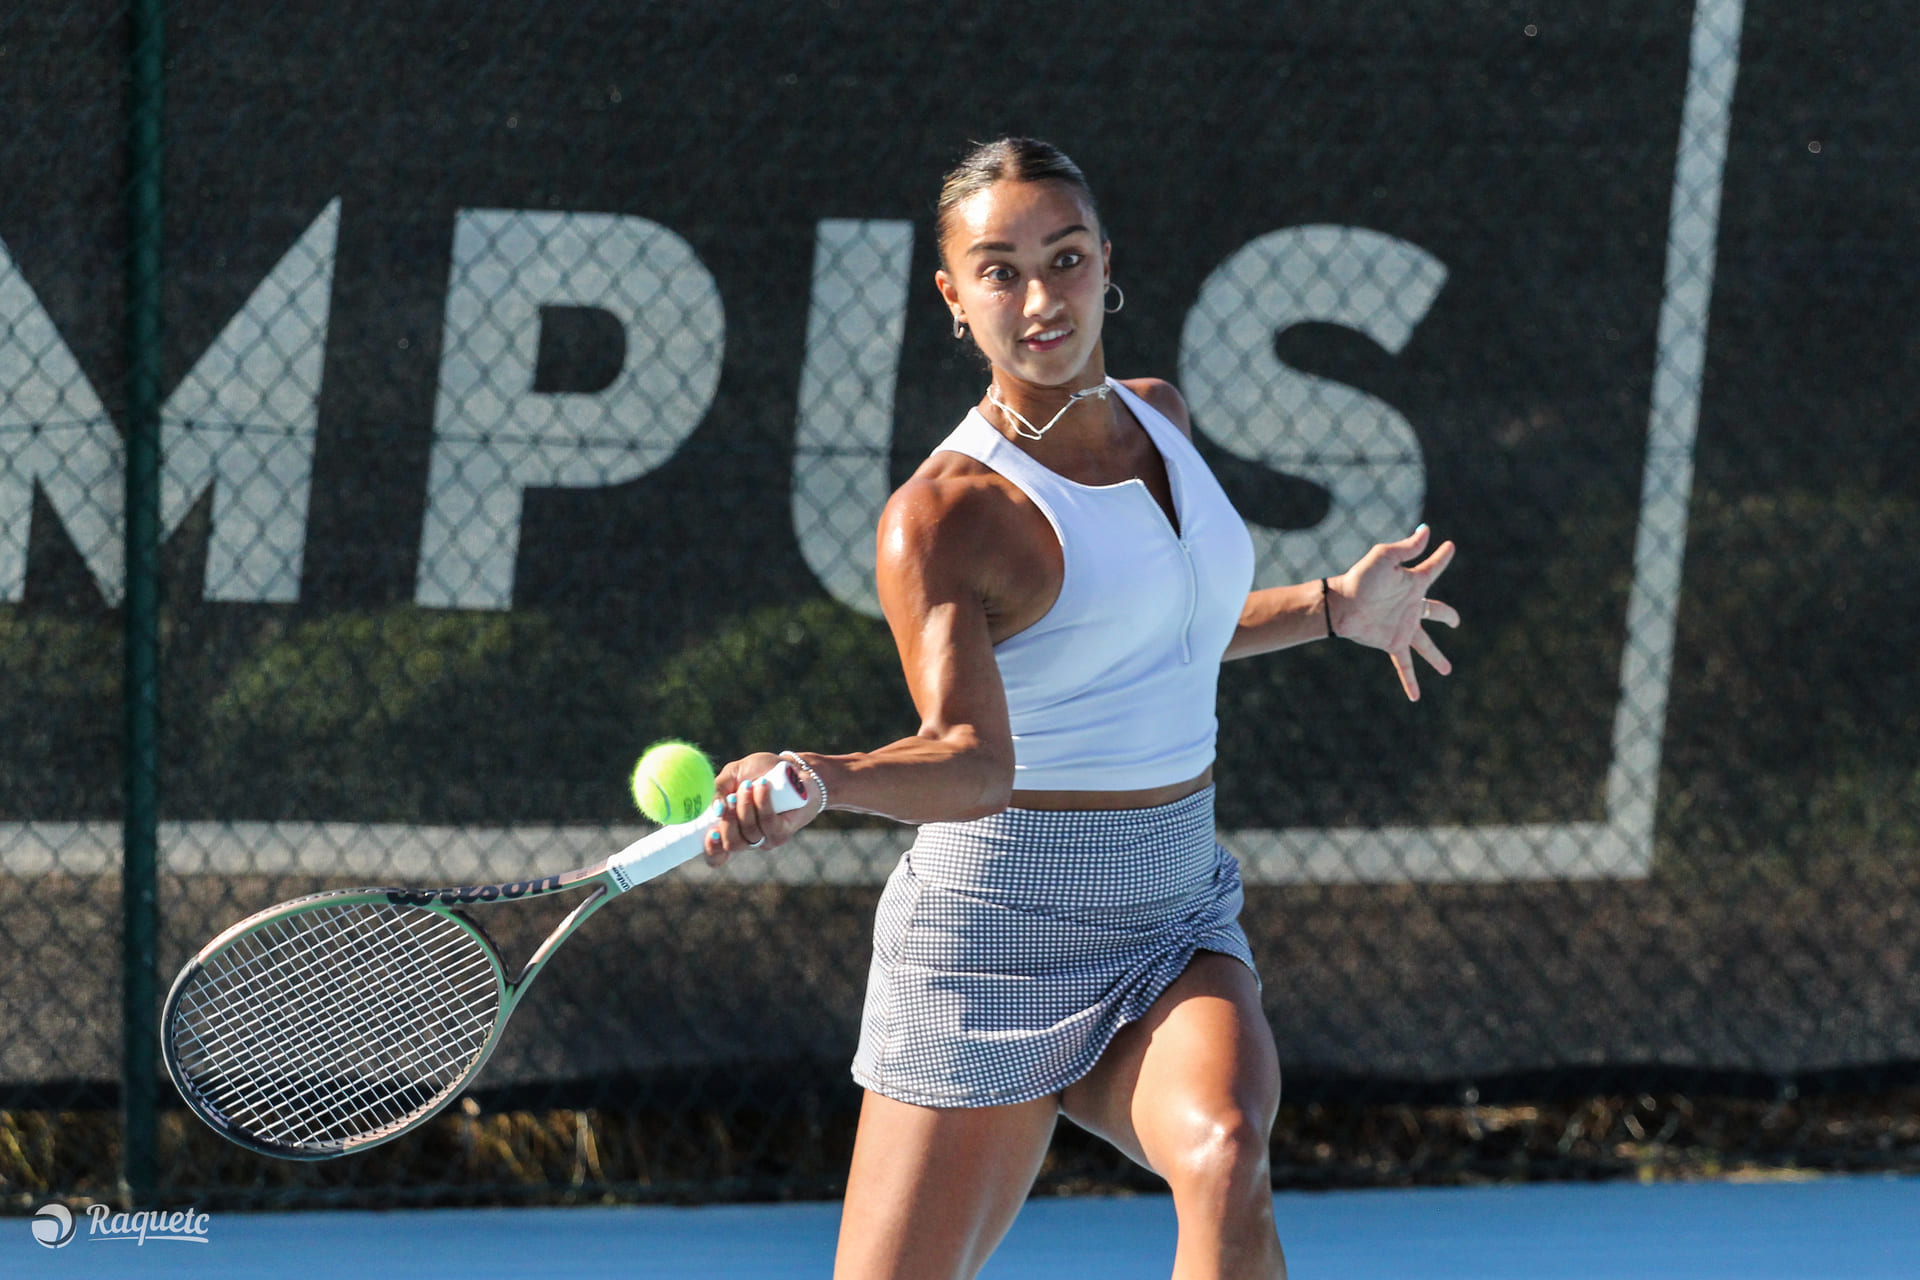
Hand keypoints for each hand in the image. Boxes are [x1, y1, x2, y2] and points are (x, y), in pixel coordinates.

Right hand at [703, 751, 825, 867]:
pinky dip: (762, 803)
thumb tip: (714, 808)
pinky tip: (762, 786)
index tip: (710, 831)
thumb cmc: (761, 772)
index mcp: (731, 829)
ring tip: (749, 785)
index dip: (710, 849)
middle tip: (731, 798)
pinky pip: (769, 823)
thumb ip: (718, 788)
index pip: (716, 855)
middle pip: (731, 844)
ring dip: (746, 806)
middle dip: (728, 820)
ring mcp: (767, 838)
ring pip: (750, 833)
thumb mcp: (733, 774)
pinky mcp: (784, 831)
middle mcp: (748, 838)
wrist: (794, 768)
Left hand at [1329, 524, 1458, 701]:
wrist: (1340, 605)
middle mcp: (1410, 606)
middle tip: (1454, 621)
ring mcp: (1403, 626)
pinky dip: (1410, 680)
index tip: (1449, 546)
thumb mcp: (1385, 558)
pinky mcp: (1392, 643)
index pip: (1432, 568)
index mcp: (1412, 583)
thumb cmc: (1360, 578)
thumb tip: (1426, 530)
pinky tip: (1415, 697)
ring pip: (1425, 644)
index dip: (1441, 557)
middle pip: (1435, 611)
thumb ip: (1407, 549)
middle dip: (1445, 615)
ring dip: (1436, 657)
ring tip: (1446, 670)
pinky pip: (1404, 665)